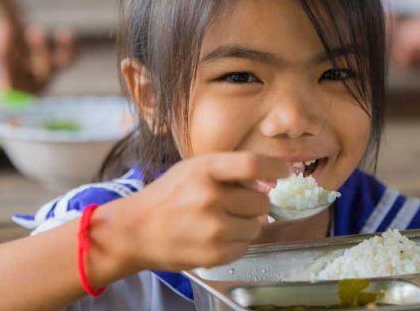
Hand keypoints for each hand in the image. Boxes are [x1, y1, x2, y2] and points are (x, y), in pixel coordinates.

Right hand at [118, 152, 289, 271]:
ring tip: (223, 221)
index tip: (284, 172)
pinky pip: (245, 245)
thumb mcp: (193, 169)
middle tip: (238, 205)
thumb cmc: (168, 196)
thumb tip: (267, 179)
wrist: (135, 231)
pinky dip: (238, 241)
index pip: (253, 164)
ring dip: (248, 223)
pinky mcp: (214, 254)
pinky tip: (216, 236)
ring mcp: (212, 228)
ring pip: (257, 225)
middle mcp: (209, 197)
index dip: (275, 168)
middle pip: (261, 200)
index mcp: (205, 169)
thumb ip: (228, 170)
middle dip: (256, 203)